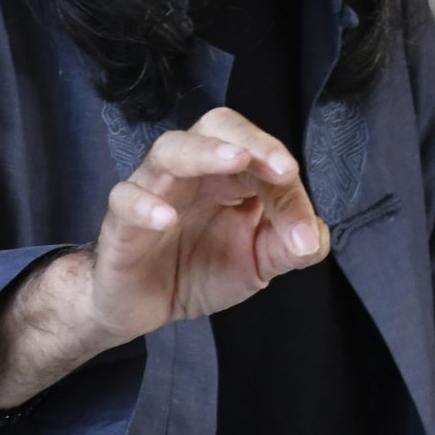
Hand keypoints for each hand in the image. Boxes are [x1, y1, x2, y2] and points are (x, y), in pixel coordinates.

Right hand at [0, 108, 327, 410]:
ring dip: (205, 151)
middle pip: (216, 127)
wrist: (143, 307)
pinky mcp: (120, 223)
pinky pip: (125, 199)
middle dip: (251, 139)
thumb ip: (289, 248)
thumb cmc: (198, 270)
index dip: (285, 182)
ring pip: (170, 150)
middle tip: (281, 168)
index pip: (261, 157)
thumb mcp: (255, 264)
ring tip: (235, 161)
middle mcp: (192, 173)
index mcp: (228, 176)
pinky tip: (165, 218)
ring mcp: (153, 191)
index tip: (303, 224)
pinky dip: (144, 204)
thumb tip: (315, 235)